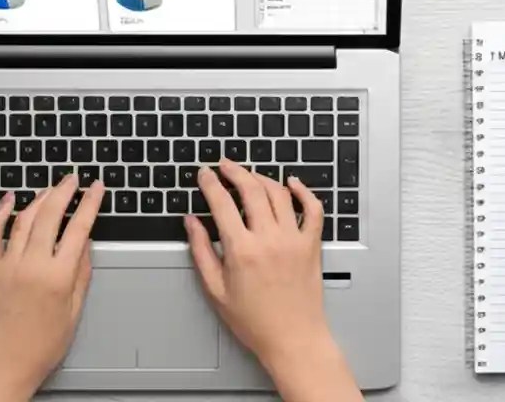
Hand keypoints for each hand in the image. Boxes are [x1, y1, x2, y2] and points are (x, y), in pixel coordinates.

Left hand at [0, 175, 104, 401]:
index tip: (97, 188)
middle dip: (64, 191)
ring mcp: (6, 265)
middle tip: (72, 179)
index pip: (79, 227)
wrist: (1, 365)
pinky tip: (8, 200)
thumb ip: (82, 274)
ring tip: (50, 189)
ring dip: (39, 199)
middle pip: (50, 214)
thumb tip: (84, 244)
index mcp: (58, 277)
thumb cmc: (39, 347)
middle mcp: (31, 265)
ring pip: (23, 219)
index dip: (90, 203)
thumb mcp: (74, 312)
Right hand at [185, 160, 361, 401]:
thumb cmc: (255, 321)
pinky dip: (304, 191)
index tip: (205, 173)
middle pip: (251, 189)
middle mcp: (269, 239)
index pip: (222, 203)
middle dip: (235, 171)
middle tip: (224, 165)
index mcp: (242, 250)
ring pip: (279, 193)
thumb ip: (201, 251)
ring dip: (262, 178)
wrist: (292, 338)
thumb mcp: (216, 290)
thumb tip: (191, 222)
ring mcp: (293, 239)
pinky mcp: (312, 244)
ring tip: (249, 175)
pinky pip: (313, 208)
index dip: (210, 183)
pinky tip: (292, 183)